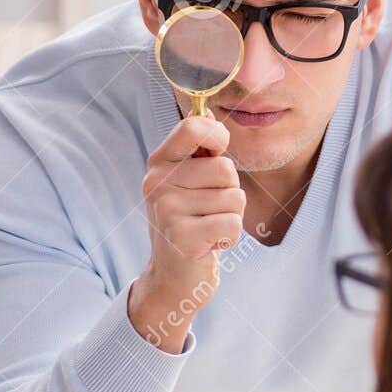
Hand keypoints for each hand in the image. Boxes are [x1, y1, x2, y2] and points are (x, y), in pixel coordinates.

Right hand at [129, 114, 245, 352]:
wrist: (172, 277)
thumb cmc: (188, 223)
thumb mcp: (186, 183)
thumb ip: (197, 151)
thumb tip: (209, 114)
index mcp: (158, 163)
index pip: (193, 127)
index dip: (218, 136)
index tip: (217, 152)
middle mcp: (157, 184)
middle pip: (225, 169)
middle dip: (229, 191)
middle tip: (208, 210)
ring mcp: (168, 211)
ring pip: (234, 198)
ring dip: (231, 216)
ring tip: (208, 227)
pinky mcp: (184, 238)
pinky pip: (233, 224)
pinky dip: (230, 237)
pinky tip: (211, 244)